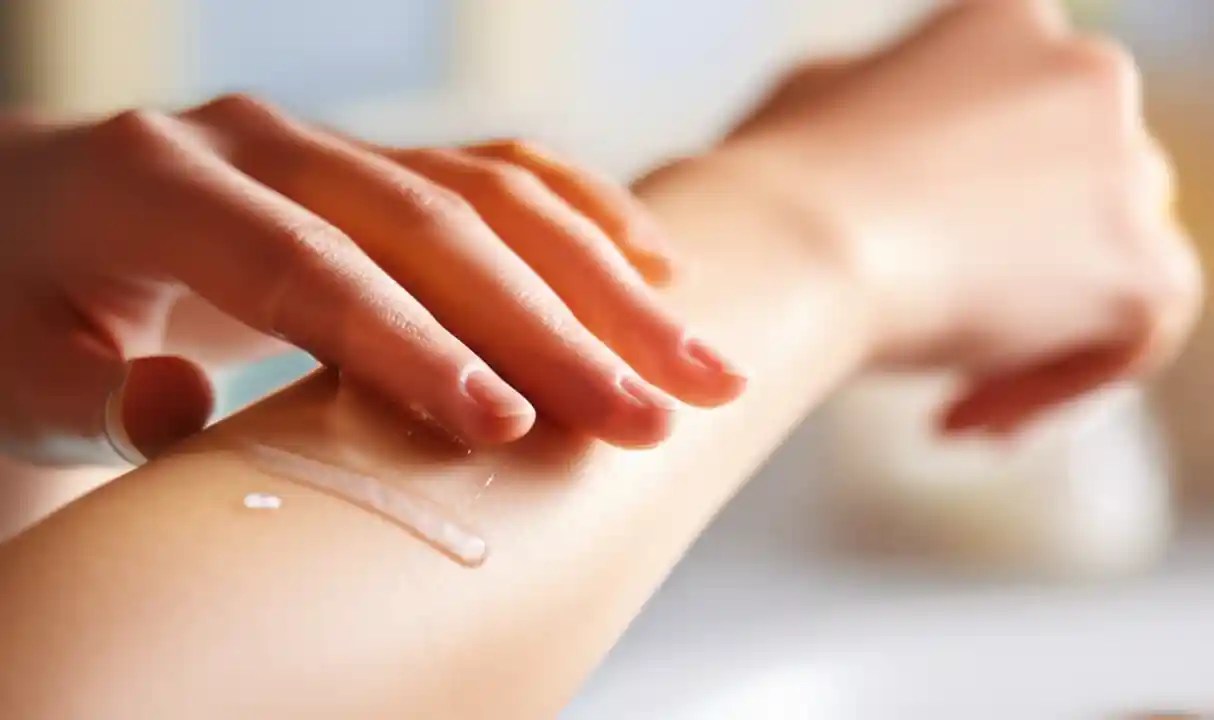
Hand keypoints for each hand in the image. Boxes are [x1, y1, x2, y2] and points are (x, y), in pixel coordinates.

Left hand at [0, 96, 744, 463]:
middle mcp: (264, 143)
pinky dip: (585, 211)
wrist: (33, 213)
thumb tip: (179, 407)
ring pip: (493, 196)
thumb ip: (81, 394)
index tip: (510, 427)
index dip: (414, 348)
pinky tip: (657, 264)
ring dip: (606, 282)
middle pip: (436, 228)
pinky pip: (499, 167)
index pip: (311, 270)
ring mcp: (333, 143)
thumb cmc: (19, 302)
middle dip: (557, 328)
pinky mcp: (379, 160)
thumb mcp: (8, 364)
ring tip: (699, 366)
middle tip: (656, 414)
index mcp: (159, 185)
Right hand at [714, 0, 1200, 431]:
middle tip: (942, 328)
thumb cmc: (779, 183)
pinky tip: (969, 416)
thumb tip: (880, 138)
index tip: (925, 261)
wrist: (798, 248)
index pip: (1024, 120)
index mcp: (1008, 22)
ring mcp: (1127, 169)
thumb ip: (881, 110)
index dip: (977, 202)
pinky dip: (1057, 385)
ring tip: (946, 395)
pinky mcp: (1145, 268)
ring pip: (1111, 263)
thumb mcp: (817, 102)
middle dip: (1013, 267)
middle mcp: (1086, 74)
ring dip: (1033, 333)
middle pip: (1075, 190)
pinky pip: (1130, 338)